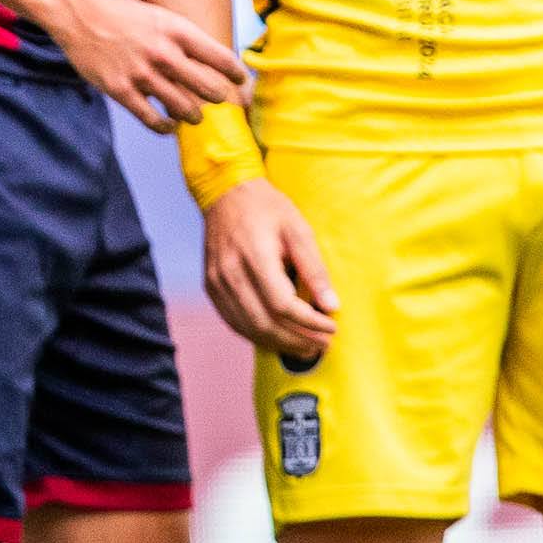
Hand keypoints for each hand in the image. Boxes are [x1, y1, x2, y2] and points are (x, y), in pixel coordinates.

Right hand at [42, 0, 244, 131]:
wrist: (81, 13)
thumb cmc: (124, 15)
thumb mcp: (160, 17)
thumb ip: (185, 40)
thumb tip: (211, 64)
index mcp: (177, 30)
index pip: (221, 57)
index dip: (236, 74)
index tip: (239, 81)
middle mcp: (163, 52)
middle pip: (207, 88)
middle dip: (217, 98)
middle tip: (217, 101)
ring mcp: (142, 73)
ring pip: (183, 108)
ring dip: (193, 116)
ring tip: (193, 116)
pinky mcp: (121, 90)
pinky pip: (152, 119)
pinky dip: (165, 127)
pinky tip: (168, 125)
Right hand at [200, 177, 335, 361]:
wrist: (227, 194)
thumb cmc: (267, 209)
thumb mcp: (298, 230)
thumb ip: (314, 269)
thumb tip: (331, 305)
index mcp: (254, 256)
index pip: (283, 305)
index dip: (309, 323)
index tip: (331, 328)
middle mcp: (230, 273)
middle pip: (265, 323)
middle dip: (298, 340)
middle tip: (323, 344)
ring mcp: (216, 283)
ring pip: (249, 328)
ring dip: (280, 344)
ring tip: (306, 347)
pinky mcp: (211, 288)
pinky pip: (234, 322)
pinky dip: (259, 335)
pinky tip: (279, 338)